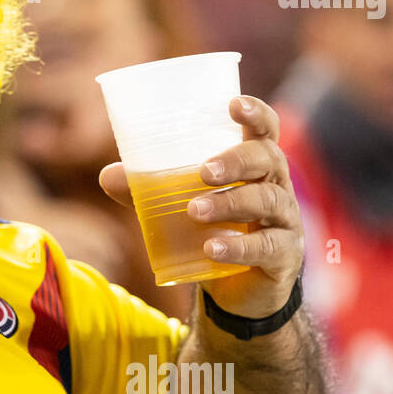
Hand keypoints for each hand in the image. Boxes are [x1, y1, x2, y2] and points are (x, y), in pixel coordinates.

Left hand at [99, 95, 304, 318]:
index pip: (265, 130)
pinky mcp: (284, 256)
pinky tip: (211, 249)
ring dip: (229, 203)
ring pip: (267, 201)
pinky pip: (266, 246)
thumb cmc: (214, 230)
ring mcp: (285, 220)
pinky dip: (237, 247)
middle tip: (204, 171)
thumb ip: (149, 190)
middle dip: (236, 161)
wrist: (239, 289)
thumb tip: (107, 175)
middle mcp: (276, 186)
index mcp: (254, 165)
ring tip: (194, 211)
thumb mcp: (179, 206)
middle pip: (268, 159)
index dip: (256, 114)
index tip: (234, 104)